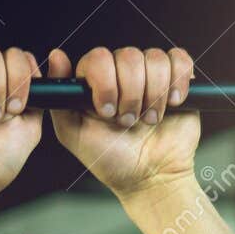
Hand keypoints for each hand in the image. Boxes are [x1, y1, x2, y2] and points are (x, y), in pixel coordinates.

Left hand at [47, 46, 199, 197]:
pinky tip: (172, 104)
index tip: (108, 112)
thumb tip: (55, 55)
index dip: (106, 83)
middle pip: (129, 56)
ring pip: (155, 59)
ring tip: (149, 120)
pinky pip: (179, 61)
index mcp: (96, 82)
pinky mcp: (177, 80)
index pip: (99, 58)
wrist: (151, 178)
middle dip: (131, 94)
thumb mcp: (74, 135)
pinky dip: (178, 82)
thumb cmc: (112, 160)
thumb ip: (59, 97)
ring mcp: (150, 75)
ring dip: (153, 95)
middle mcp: (122, 74)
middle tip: (129, 122)